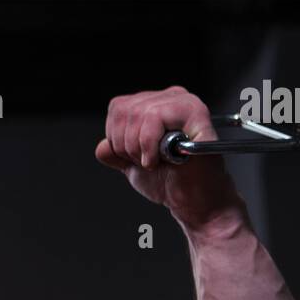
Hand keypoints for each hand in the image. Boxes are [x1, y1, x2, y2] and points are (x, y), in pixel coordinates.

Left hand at [97, 85, 242, 227]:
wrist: (195, 201)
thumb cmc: (171, 181)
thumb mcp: (131, 165)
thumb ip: (113, 152)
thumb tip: (102, 147)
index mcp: (155, 105)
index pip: (118, 108)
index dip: (116, 137)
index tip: (133, 157)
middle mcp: (171, 98)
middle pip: (125, 110)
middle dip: (127, 144)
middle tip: (146, 161)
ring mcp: (185, 103)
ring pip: (140, 113)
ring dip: (139, 146)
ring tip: (156, 161)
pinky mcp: (197, 114)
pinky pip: (156, 118)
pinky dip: (150, 144)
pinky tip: (165, 158)